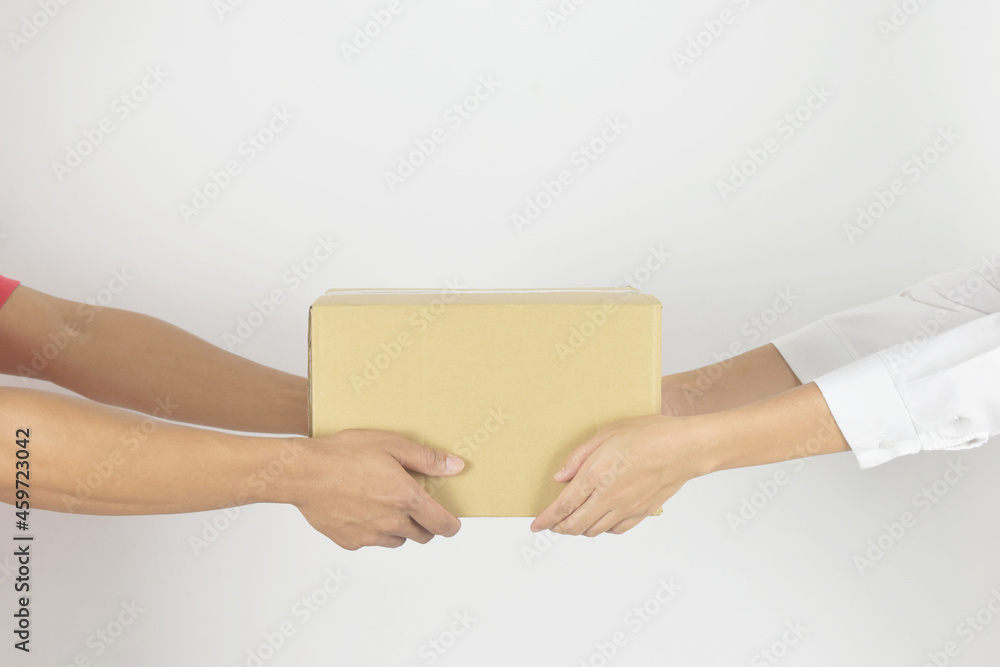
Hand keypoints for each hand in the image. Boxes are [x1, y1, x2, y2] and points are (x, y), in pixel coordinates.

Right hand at [290, 429, 464, 549]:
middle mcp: (391, 522)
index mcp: (406, 498)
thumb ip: (427, 458)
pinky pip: (371, 541)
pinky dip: (373, 530)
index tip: (452, 523)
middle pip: (422, 536)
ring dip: (399, 528)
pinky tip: (361, 509)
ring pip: (397, 540)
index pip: (441, 525)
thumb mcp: (391, 444)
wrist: (304, 473)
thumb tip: (455, 466)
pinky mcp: (350, 542)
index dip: (451, 526)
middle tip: (416, 506)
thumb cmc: (344, 454)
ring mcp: (370, 535)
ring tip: (384, 503)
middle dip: (425, 524)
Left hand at [531, 415, 714, 535]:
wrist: (686, 448)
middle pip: (574, 525)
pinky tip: (600, 520)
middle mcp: (608, 498)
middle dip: (558, 528)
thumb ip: (579, 456)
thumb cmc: (650, 434)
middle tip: (551, 525)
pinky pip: (615, 530)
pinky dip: (602, 529)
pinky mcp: (642, 513)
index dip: (545, 519)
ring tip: (573, 521)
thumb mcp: (607, 433)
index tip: (535, 526)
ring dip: (579, 529)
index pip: (562, 506)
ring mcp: (626, 509)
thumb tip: (560, 476)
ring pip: (594, 531)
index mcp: (596, 476)